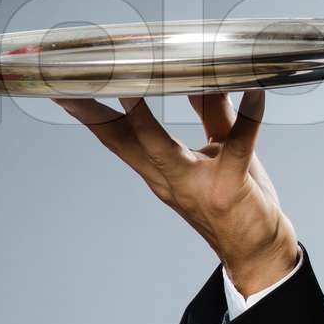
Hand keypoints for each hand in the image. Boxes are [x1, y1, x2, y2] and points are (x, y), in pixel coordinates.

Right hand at [54, 90, 299, 294]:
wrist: (259, 251)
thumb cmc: (239, 197)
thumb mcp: (219, 146)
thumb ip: (210, 109)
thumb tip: (199, 72)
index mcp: (160, 169)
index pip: (117, 137)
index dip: (89, 113)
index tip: (64, 87)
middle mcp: (169, 178)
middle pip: (123, 142)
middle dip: (94, 114)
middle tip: (70, 86)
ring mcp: (196, 185)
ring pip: (161, 148)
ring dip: (144, 118)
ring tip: (134, 85)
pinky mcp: (229, 187)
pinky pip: (238, 146)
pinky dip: (248, 116)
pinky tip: (256, 91)